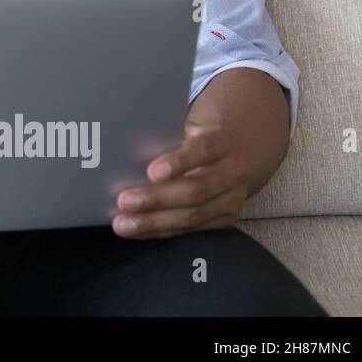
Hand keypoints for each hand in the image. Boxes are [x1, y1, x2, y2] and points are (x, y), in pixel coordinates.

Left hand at [111, 121, 249, 238]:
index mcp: (221, 142)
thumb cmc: (196, 137)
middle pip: (196, 189)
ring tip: (124, 224)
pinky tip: (139, 232)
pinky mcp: (227, 218)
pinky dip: (162, 232)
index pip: (202, 150)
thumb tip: (123, 150)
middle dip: (157, 198)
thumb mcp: (188, 128)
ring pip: (195, 215)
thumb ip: (165, 137)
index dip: (178, 162)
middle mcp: (232, 171)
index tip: (151, 172)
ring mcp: (232, 198)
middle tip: (124, 201)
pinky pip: (193, 229)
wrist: (238, 152)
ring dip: (155, 222)